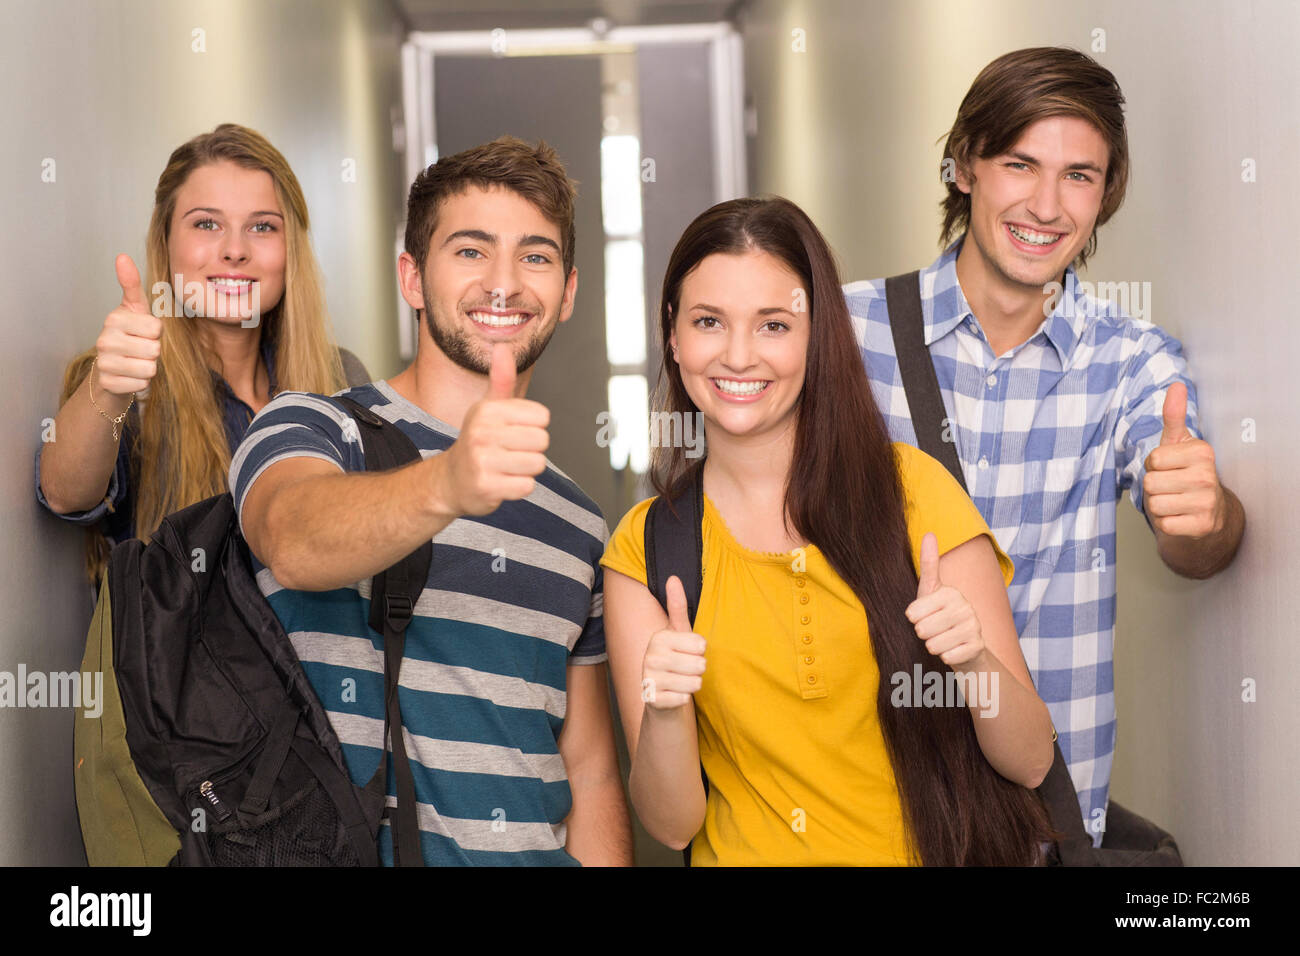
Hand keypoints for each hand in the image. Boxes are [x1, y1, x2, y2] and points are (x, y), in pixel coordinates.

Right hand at [94, 254, 161, 394]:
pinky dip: (141, 383)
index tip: (144, 332)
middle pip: (155, 350)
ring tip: (136, 362)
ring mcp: (103, 362)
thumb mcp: (134, 309)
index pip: (156, 328)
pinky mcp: (107, 383)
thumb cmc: (130, 335)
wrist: (111, 368)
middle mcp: (104, 339)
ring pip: (150, 368)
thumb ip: (132, 285)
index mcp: (114, 318)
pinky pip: (142, 385)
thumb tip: (122, 256)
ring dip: (149, 368)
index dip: (156, 333)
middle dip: (154, 352)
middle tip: (140, 349)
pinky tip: (130, 376)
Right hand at [437, 343, 549, 515]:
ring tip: (506, 465)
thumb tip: (503, 348)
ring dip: (526, 469)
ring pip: (537, 463)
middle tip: (510, 451)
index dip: (533, 426)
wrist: (451, 480)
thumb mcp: (487, 407)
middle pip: (542, 440)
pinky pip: (527, 486)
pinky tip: (502, 481)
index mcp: (487, 410)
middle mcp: (482, 433)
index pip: (542, 416)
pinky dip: (519, 487)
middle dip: (532, 449)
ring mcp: (482, 461)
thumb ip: (501, 379)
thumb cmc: (477, 442)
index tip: (513, 430)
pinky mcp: (486, 487)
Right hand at [641, 575, 706, 710]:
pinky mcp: (652, 700)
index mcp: (659, 638)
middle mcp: (650, 657)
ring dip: (692, 684)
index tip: (686, 653)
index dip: (699, 651)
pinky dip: (683, 698)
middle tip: (684, 669)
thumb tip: (673, 577)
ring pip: (694, 683)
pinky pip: (684, 699)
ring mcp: (649, 679)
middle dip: (697, 669)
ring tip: (680, 681)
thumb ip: (677, 606)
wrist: (660, 695)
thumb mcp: (678, 632)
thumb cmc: (674, 659)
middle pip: (699, 665)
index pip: (701, 645)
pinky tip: (673, 695)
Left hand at [905, 532, 985, 668]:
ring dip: (935, 647)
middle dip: (924, 634)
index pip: (912, 614)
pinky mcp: (978, 648)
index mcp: (950, 593)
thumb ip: (928, 564)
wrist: (967, 647)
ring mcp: (974, 627)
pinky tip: (954, 650)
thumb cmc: (941, 616)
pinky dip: (946, 657)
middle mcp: (965, 607)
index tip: (926, 616)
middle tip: (936, 630)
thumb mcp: (930, 591)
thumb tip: (929, 533)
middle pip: (921, 630)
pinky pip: (947, 657)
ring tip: (945, 639)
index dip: (914, 620)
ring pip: (933, 645)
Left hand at [1141, 382, 1223, 537]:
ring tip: (1175, 501)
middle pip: (1150, 483)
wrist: (1210, 515)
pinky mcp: (1201, 526)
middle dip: (1154, 488)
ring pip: (1154, 504)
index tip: (1171, 468)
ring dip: (1158, 506)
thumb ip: (1174, 416)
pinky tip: (1180, 517)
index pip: (1152, 460)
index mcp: (1202, 452)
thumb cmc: (1187, 474)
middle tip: (1172, 488)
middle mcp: (1208, 476)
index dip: (1154, 466)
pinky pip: (1163, 524)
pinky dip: (1165, 523)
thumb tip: (1176, 385)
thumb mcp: (1179, 444)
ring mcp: (1206, 502)